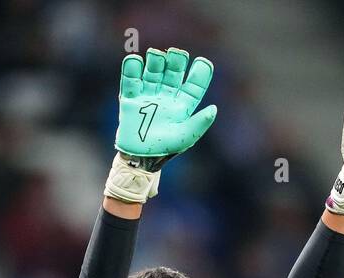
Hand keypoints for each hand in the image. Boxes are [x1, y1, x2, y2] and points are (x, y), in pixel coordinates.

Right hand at [106, 47, 216, 204]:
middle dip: (176, 60)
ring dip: (155, 60)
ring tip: (156, 56)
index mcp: (183, 105)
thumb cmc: (165, 148)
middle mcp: (167, 96)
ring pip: (153, 70)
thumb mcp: (186, 136)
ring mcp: (149, 94)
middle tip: (176, 53)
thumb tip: (214, 109)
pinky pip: (130, 78)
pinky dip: (131, 68)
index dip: (201, 72)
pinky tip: (136, 61)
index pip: (195, 84)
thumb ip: (200, 123)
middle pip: (173, 71)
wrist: (139, 157)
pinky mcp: (130, 98)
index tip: (203, 63)